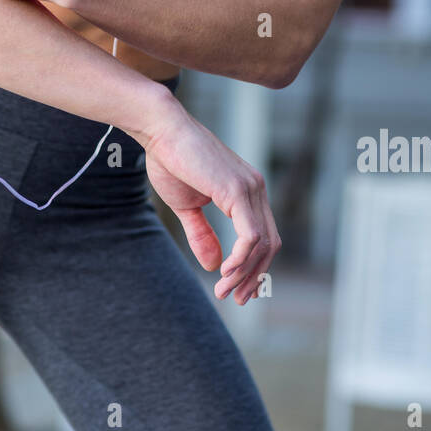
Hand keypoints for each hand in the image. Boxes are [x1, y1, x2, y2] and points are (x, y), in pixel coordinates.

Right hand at [141, 103, 280, 305]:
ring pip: (262, 244)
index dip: (254, 266)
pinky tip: (225, 272)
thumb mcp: (187, 206)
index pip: (264, 236)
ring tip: (224, 291)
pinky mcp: (239, 190)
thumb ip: (202, 234)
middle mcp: (256, 188)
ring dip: (244, 273)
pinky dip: (241, 258)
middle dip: (253, 276)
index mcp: (247, 190)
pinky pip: (251, 236)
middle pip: (270, 244)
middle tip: (236, 299)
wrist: (160, 131)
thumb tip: (214, 266)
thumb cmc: (170, 160)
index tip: (238, 289)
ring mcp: (251, 188)